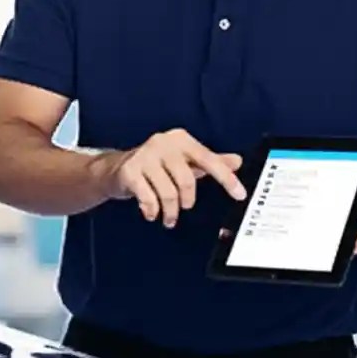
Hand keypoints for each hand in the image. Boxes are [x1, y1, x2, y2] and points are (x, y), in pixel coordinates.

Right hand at [99, 129, 245, 227]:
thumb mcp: (185, 161)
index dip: (226, 178)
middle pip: (186, 179)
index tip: (240, 194)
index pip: (208, 159)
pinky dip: (152, 210)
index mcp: (181, 140)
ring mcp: (144, 156)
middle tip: (184, 207)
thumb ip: (211, 161)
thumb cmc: (157, 166)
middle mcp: (163, 143)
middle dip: (187, 200)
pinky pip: (148, 198)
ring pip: (168, 192)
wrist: (116, 169)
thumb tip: (237, 161)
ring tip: (168, 217)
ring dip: (170, 211)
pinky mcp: (129, 171)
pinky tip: (151, 213)